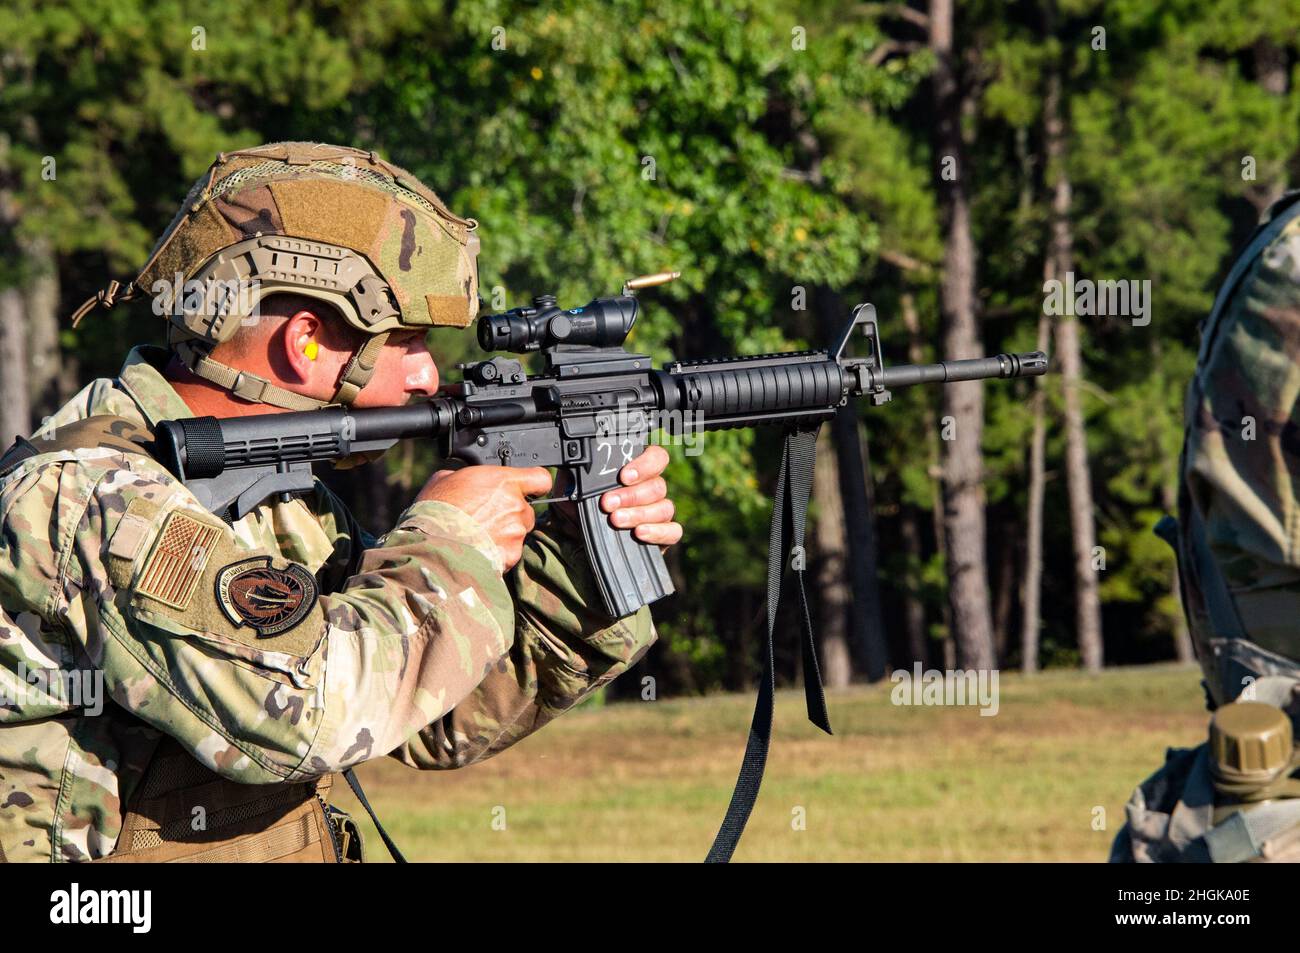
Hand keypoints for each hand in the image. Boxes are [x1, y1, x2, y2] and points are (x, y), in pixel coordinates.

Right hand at [417, 464, 553, 570]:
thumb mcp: (444, 480)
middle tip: (486, 520)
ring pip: (518, 533)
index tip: (528, 489)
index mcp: (503, 482)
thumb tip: (464, 481)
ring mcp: (516, 532)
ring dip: (504, 536)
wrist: (431, 548)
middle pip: (526, 510)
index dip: (535, 485)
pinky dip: (498, 554)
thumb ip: (466, 477)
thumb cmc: (434, 513)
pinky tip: (478, 552)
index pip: (540, 478)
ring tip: (477, 538)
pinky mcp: (511, 555)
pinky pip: (510, 553)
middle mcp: (516, 506)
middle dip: (511, 515)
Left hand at [553, 445, 681, 551]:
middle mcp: (651, 488)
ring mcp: (659, 512)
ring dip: (639, 514)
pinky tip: (639, 533)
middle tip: (607, 503)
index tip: (623, 476)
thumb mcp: (572, 487)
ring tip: (616, 520)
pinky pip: (673, 531)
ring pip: (664, 508)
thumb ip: (579, 472)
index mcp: (635, 470)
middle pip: (657, 486)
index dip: (644, 465)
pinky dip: (657, 532)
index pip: (655, 457)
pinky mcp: (663, 535)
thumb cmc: (576, 508)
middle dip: (631, 495)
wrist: (574, 540)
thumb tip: (576, 463)